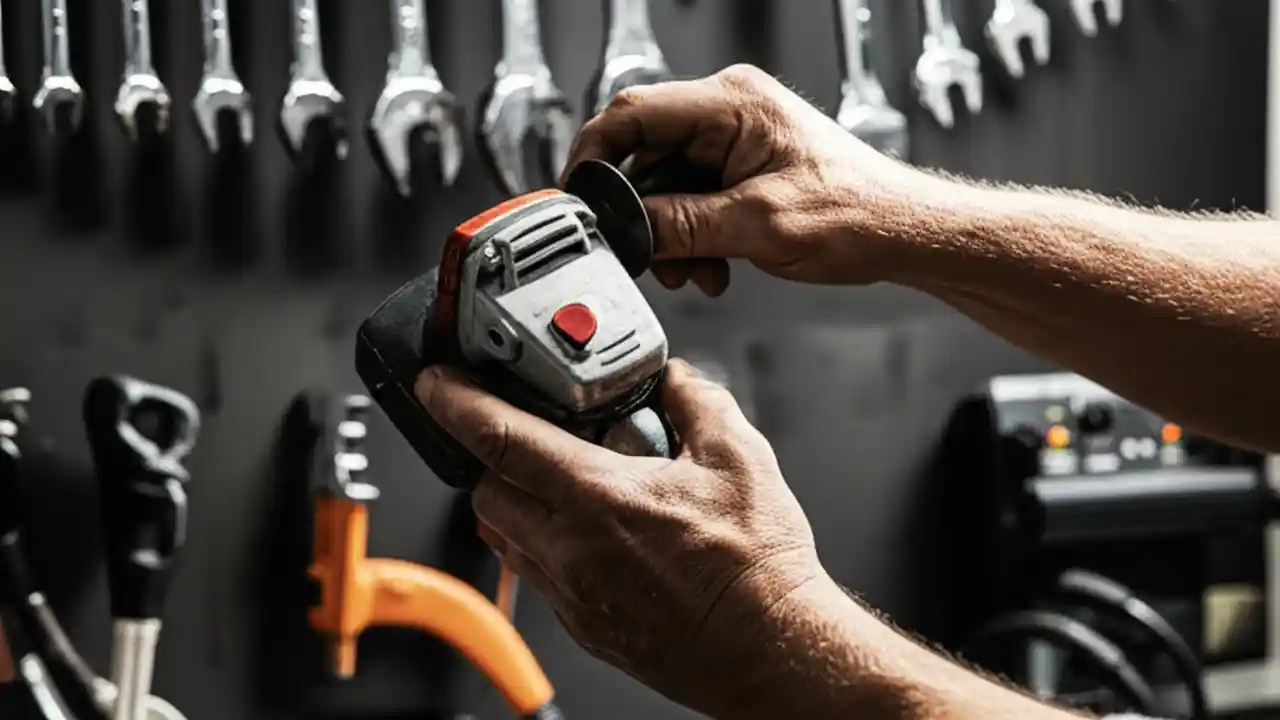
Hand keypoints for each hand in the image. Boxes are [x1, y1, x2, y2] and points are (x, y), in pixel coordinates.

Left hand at [415, 360, 823, 716]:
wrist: (771, 649)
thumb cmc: (758, 568)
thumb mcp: (739, 457)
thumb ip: (697, 401)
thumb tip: (674, 378)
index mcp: (602, 499)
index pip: (503, 441)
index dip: (458, 404)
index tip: (439, 384)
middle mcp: (574, 549)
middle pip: (486, 491)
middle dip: (490, 455)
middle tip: (520, 433)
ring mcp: (573, 594)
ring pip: (503, 537)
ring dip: (512, 502)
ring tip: (555, 482)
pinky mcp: (583, 626)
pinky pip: (534, 576)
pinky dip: (539, 544)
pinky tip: (585, 531)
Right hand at [565, 64, 928, 292]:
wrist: (901, 232)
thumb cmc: (857, 213)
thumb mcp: (756, 226)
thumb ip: (681, 226)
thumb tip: (626, 231)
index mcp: (731, 104)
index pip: (632, 112)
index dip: (595, 155)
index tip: (580, 197)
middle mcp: (728, 110)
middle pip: (646, 156)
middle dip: (645, 216)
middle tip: (652, 258)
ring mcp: (734, 138)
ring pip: (667, 185)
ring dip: (672, 235)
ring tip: (696, 272)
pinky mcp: (741, 166)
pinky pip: (692, 197)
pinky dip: (693, 236)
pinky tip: (713, 267)